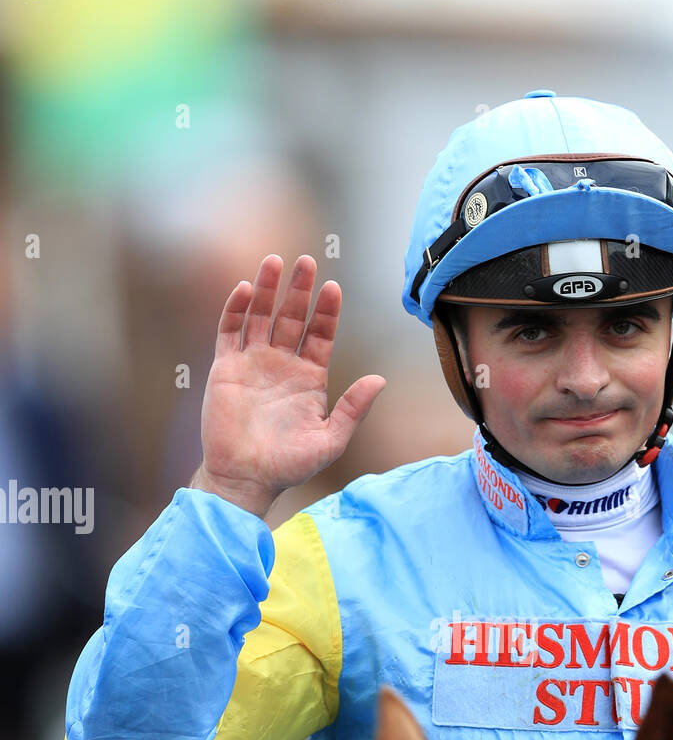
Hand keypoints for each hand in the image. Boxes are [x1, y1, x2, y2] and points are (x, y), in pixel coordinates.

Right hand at [196, 254, 385, 516]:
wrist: (245, 478)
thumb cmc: (288, 465)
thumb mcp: (330, 440)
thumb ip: (353, 409)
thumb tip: (380, 379)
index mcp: (309, 379)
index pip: (320, 335)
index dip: (327, 312)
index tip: (333, 287)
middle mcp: (282, 365)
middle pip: (292, 318)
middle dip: (300, 290)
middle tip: (307, 261)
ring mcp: (252, 363)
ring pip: (261, 317)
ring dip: (268, 290)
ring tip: (276, 261)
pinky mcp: (225, 368)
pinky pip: (230, 331)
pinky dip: (237, 309)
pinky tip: (247, 289)